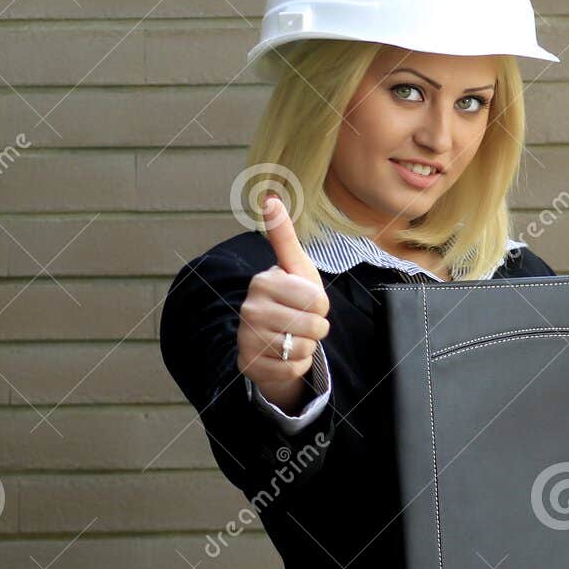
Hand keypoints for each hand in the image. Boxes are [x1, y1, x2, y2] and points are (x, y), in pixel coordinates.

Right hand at [237, 193, 330, 411]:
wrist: (272, 338)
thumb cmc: (290, 299)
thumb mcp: (295, 268)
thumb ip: (284, 237)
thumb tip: (270, 199)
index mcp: (263, 282)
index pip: (317, 300)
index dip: (321, 305)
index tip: (308, 301)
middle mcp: (250, 309)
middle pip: (314, 327)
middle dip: (317, 328)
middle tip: (302, 322)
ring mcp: (247, 338)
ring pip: (305, 349)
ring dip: (308, 346)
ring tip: (293, 337)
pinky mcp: (251, 365)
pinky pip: (295, 370)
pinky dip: (298, 366)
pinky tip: (285, 355)